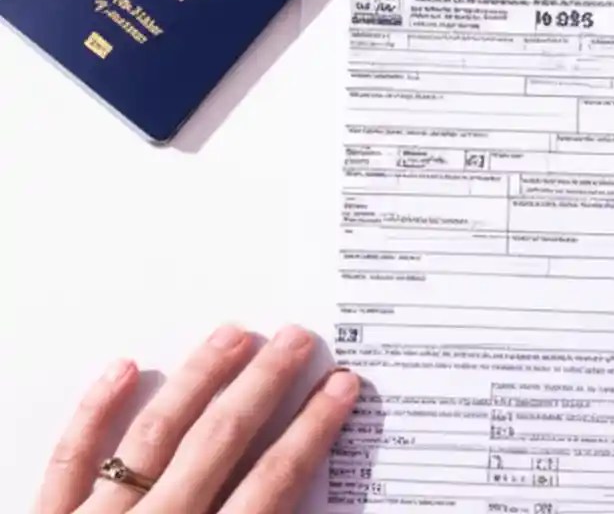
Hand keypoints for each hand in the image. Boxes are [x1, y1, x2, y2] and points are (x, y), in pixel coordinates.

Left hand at [33, 324, 357, 513]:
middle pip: (220, 442)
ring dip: (198, 380)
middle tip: (297, 339)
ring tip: (231, 334)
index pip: (273, 483)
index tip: (340, 389)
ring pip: (154, 435)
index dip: (312, 430)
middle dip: (265, 385)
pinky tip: (122, 368)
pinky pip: (70, 459)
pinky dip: (95, 412)